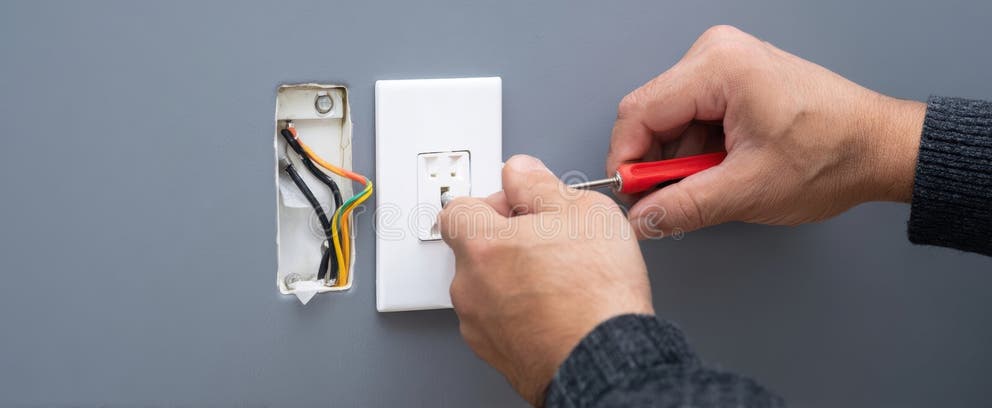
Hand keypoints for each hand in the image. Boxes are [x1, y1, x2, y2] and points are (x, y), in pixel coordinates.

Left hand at [438, 155, 653, 405]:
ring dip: (514, 278)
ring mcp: (479, 325)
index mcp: (480, 245)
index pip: (458, 208)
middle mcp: (469, 286)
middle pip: (474, 248)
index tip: (520, 204)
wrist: (605, 359)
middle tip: (549, 241)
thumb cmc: (596, 296)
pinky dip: (521, 312)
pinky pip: (500, 320)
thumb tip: (522, 173)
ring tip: (560, 279)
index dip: (492, 201)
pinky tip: (557, 309)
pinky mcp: (496, 353)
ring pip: (487, 286)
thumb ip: (540, 184)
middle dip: (506, 240)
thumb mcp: (583, 210)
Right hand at [608, 25, 926, 237]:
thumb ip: (684, 206)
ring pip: (670, 120)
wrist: (880, 148)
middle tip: (674, 199)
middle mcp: (717, 54)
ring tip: (716, 184)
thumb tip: (642, 219)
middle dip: (658, 163)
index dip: (626, 160)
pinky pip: (692, 117)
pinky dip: (698, 150)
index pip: (639, 113)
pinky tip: (724, 169)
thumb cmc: (834, 155)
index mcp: (718, 67)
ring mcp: (726, 64)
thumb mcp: (748, 191)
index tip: (629, 197)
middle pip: (651, 115)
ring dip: (681, 160)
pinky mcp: (734, 80)